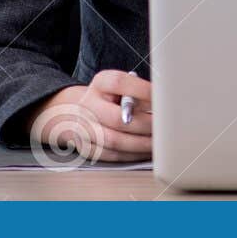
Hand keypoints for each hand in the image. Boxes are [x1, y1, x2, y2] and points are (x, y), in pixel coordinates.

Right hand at [28, 70, 152, 161]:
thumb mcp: (118, 86)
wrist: (72, 111)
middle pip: (118, 118)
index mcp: (100, 83)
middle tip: (164, 127)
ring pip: (115, 141)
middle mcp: (88, 105)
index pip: (120, 82)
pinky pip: (112, 155)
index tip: (163, 98)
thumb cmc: (106, 97)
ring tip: (159, 142)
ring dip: (141, 144)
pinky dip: (132, 155)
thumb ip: (136, 93)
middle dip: (146, 125)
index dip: (143, 90)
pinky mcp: (85, 147)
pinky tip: (146, 152)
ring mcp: (83, 128)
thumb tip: (163, 103)